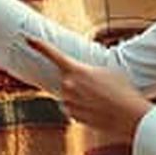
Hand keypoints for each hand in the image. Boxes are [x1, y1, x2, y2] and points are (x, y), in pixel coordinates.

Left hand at [20, 36, 155, 137]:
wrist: (129, 115)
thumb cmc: (123, 90)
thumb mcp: (108, 71)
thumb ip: (90, 70)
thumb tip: (86, 75)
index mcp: (76, 69)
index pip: (52, 54)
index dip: (39, 45)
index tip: (26, 38)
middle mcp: (67, 85)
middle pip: (66, 80)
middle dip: (79, 83)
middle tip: (99, 88)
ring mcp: (68, 102)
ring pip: (70, 96)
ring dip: (82, 97)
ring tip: (102, 100)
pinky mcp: (72, 116)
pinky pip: (73, 109)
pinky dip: (83, 109)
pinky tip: (98, 110)